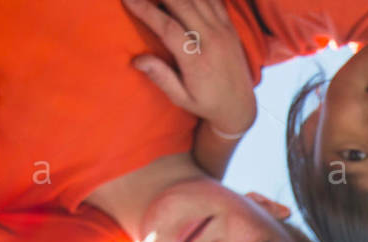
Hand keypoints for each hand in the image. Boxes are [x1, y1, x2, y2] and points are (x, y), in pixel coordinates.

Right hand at [123, 0, 256, 136]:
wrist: (240, 105)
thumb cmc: (206, 103)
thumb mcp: (182, 98)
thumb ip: (161, 77)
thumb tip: (137, 60)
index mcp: (198, 63)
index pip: (169, 29)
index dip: (147, 11)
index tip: (128, 0)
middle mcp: (213, 43)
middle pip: (183, 5)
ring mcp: (224, 32)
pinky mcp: (230, 26)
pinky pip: (212, 0)